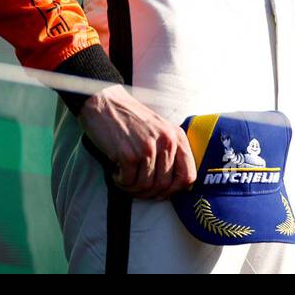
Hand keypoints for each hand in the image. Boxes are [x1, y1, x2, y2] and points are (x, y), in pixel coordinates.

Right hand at [78, 84, 196, 199]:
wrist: (105, 102)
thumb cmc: (130, 119)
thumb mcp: (159, 130)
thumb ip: (169, 151)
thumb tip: (172, 185)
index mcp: (177, 136)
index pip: (188, 176)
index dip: (174, 190)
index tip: (160, 191)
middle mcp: (166, 142)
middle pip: (164, 185)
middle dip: (148, 192)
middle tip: (135, 187)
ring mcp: (148, 148)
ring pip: (145, 186)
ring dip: (132, 188)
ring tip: (124, 177)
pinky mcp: (129, 154)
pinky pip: (128, 182)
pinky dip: (120, 181)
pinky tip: (116, 170)